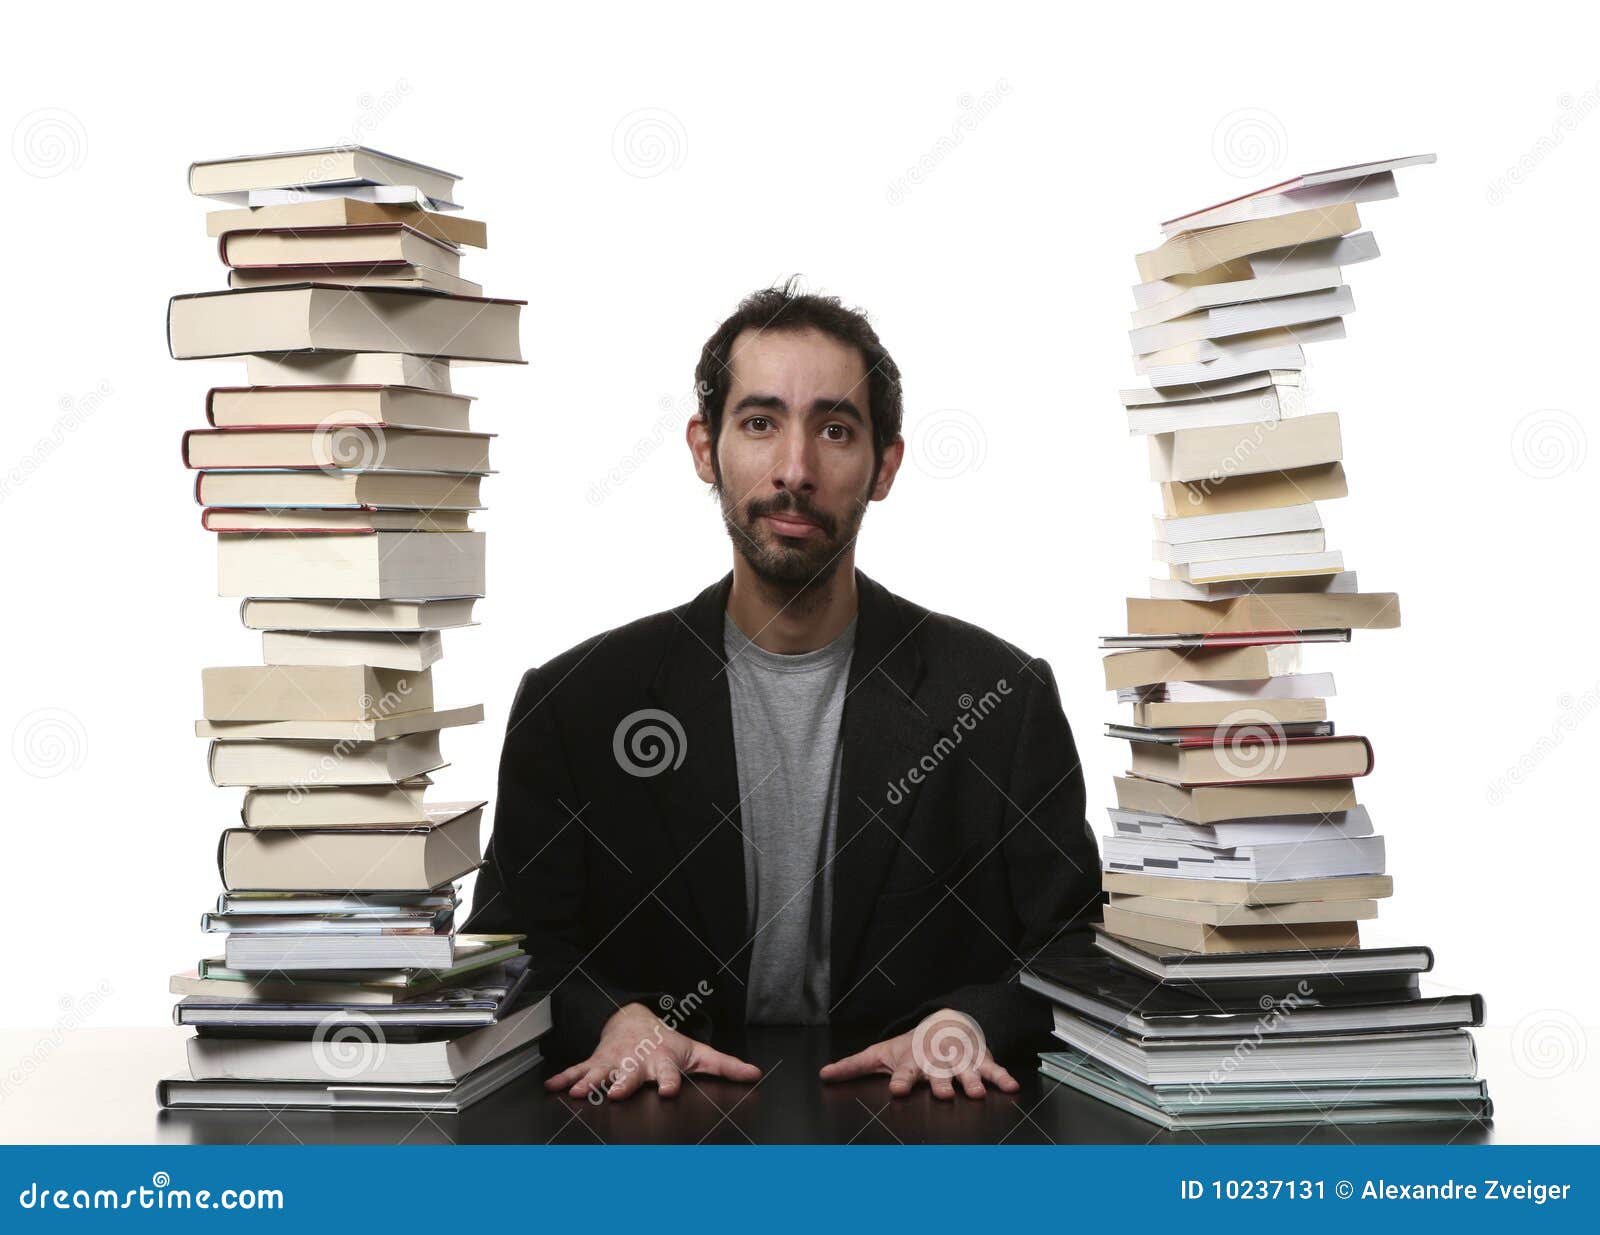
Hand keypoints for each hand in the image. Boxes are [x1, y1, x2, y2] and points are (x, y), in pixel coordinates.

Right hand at [545, 1001, 761, 1100]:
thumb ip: (725, 1065)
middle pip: (630, 1075)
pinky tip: (552, 1087)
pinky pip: (578, 1070)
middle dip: (623, 1083)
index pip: (668, 1074)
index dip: (669, 1082)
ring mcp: (614, 1062)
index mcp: (662, 1061)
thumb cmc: (668, 1044)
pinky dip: (564, 1078)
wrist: (634, 1021)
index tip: (668, 1091)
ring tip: (578, 1092)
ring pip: (600, 1073)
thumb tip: (755, 1074)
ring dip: (588, 1082)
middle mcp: (636, 1062)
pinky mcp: (596, 1062)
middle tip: (617, 1093)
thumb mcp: (697, 1053)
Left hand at [819, 1008, 1018, 1099]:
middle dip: (940, 1084)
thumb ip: (853, 1066)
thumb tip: (823, 1074)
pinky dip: (1001, 1077)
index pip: (904, 1073)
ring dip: (971, 1082)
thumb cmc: (910, 1046)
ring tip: (975, 1092)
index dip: (901, 1081)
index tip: (897, 1090)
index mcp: (912, 1062)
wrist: (945, 1023)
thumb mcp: (881, 1054)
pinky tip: (1011, 1087)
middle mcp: (936, 1062)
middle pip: (937, 1075)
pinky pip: (992, 1070)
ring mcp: (959, 1061)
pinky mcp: (979, 1060)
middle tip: (942, 1094)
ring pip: (965, 1073)